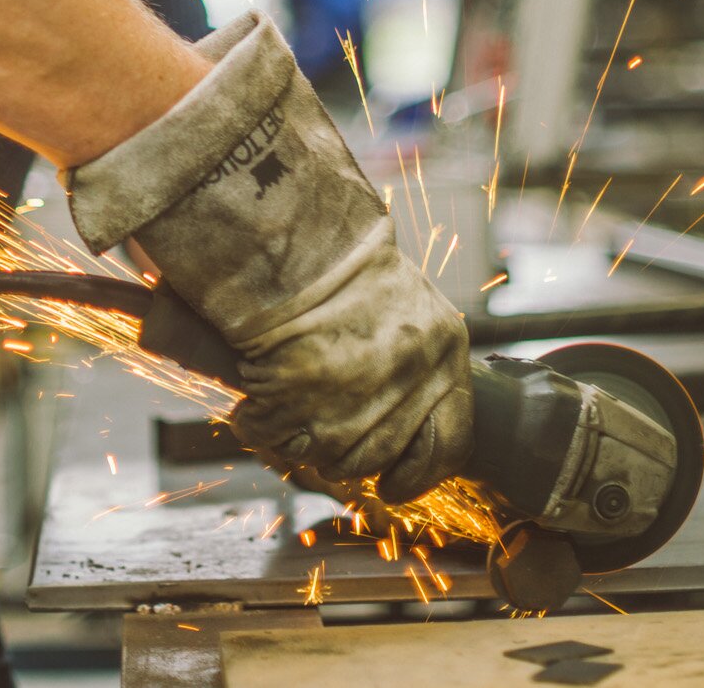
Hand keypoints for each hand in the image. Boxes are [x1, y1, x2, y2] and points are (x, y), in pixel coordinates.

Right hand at [67, 13, 470, 501]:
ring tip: (279, 406)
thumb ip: (401, 343)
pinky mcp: (302, 401)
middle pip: (381, 455)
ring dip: (300, 441)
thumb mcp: (396, 292)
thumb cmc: (331, 245)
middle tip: (317, 429)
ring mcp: (358, 393)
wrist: (285, 222)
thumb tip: (390, 391)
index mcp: (444, 345)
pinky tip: (251, 402)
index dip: (421, 469)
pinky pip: (278, 439)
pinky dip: (259, 426)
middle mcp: (409, 375)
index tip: (398, 482)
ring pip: (331, 458)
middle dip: (345, 451)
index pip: (451, 440)